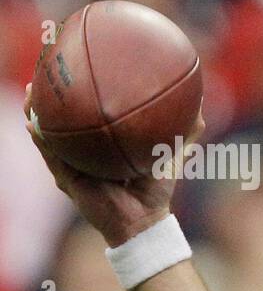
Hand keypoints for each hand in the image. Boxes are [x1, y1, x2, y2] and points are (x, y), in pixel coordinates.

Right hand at [23, 82, 201, 246]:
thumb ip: (185, 134)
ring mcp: (73, 166)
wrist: (145, 222)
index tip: (76, 68)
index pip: (89, 116)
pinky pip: (51, 156)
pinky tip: (34, 124)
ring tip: (31, 93)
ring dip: (37, 114)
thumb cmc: (155, 191)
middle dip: (52, 99)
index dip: (80, 95)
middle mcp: (85, 154)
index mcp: (104, 147)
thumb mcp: (170, 156)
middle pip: (62, 121)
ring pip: (48, 136)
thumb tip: (201, 108)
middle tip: (47, 73)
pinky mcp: (67, 180)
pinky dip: (42, 140)